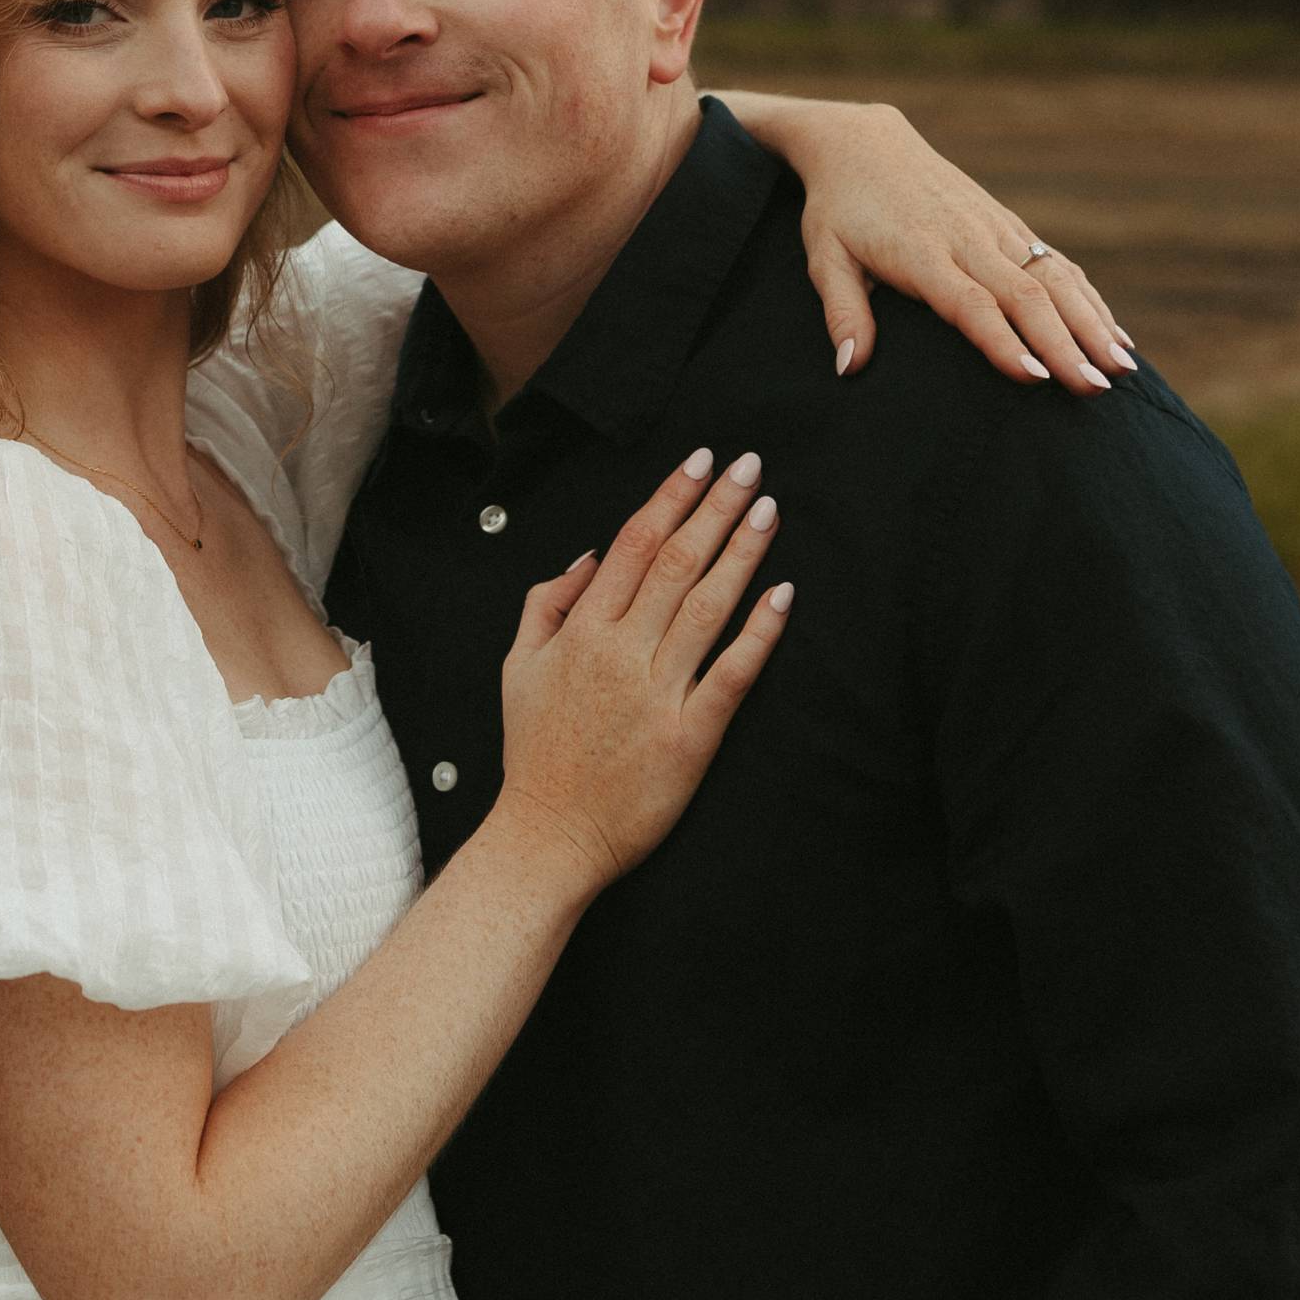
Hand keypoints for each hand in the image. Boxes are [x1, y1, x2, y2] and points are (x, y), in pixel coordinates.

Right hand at [497, 448, 789, 899]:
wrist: (548, 836)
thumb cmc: (535, 751)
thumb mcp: (516, 667)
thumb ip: (546, 604)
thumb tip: (589, 556)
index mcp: (581, 631)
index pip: (633, 544)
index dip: (671, 497)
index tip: (701, 462)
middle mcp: (620, 653)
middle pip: (676, 562)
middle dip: (716, 508)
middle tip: (749, 466)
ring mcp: (657, 693)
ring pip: (708, 605)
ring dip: (742, 552)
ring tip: (768, 511)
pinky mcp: (691, 735)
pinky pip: (732, 672)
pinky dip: (759, 631)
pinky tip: (783, 595)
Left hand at [768, 98, 1133, 393]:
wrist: (865, 144)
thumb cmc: (839, 211)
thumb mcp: (824, 258)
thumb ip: (841, 312)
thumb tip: (849, 368)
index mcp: (921, 252)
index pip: (970, 303)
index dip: (1003, 341)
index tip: (1036, 378)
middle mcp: (967, 238)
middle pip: (1025, 294)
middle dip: (1065, 343)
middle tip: (1097, 388)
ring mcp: (994, 228)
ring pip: (1054, 277)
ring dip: (1092, 322)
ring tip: (1124, 368)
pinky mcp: (1009, 223)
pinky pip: (1059, 263)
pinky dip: (1090, 299)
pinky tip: (1116, 334)